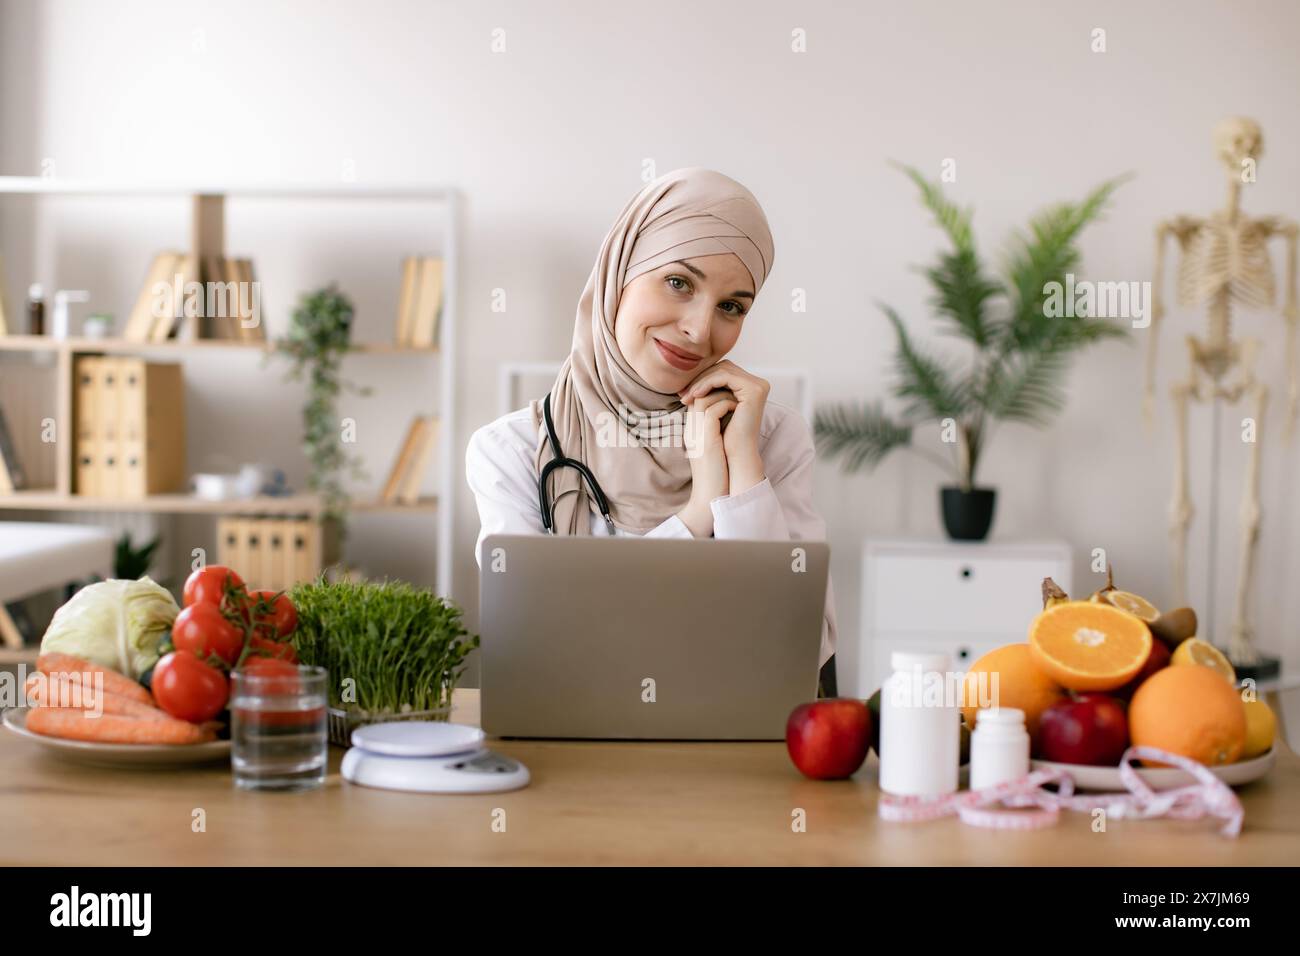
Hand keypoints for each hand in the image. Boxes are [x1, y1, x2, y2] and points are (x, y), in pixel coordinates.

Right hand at [678, 388, 735, 537]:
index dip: (711, 388)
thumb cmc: (716, 475)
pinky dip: (728, 404)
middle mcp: (690, 427)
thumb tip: (729, 415)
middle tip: (735, 387)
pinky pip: (714, 408)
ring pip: (705, 396)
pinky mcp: (706, 438)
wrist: (710, 497)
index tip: (729, 389)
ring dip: (724, 393)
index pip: (696, 396)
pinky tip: (738, 409)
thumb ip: (716, 430)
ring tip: (738, 398)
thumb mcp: (713, 448)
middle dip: (717, 385)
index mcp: (691, 429)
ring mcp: (696, 431)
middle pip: (697, 391)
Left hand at [680, 360, 768, 492]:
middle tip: (682, 393)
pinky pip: (725, 377)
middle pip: (723, 368)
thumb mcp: (714, 407)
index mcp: (750, 386)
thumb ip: (709, 389)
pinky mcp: (755, 390)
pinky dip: (707, 383)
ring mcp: (759, 386)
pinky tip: (696, 395)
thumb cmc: (723, 435)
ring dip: (701, 381)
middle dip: (700, 379)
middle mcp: (758, 384)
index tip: (683, 392)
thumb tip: (689, 373)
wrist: (734, 455)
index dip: (702, 379)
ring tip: (687, 396)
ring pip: (722, 371)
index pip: (722, 372)